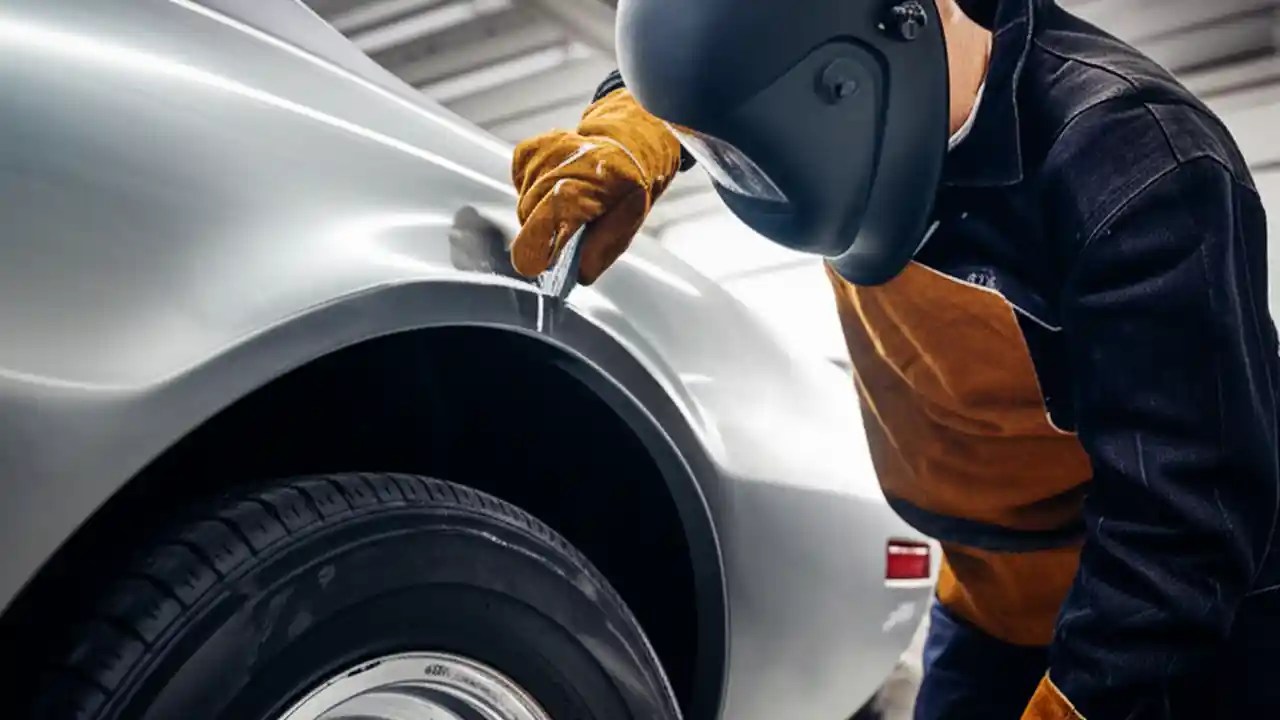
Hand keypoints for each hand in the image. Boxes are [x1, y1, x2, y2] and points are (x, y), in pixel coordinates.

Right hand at [510, 90, 682, 284]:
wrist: (623, 148)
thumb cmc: (624, 191)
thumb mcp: (628, 223)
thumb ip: (602, 250)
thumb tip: (578, 274)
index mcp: (596, 179)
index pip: (557, 208)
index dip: (538, 238)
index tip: (530, 267)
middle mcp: (566, 159)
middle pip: (532, 211)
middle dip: (540, 234)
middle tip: (562, 237)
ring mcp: (544, 151)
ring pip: (523, 203)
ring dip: (537, 216)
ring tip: (564, 208)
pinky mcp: (528, 150)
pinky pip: (518, 187)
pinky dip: (530, 196)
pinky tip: (552, 191)